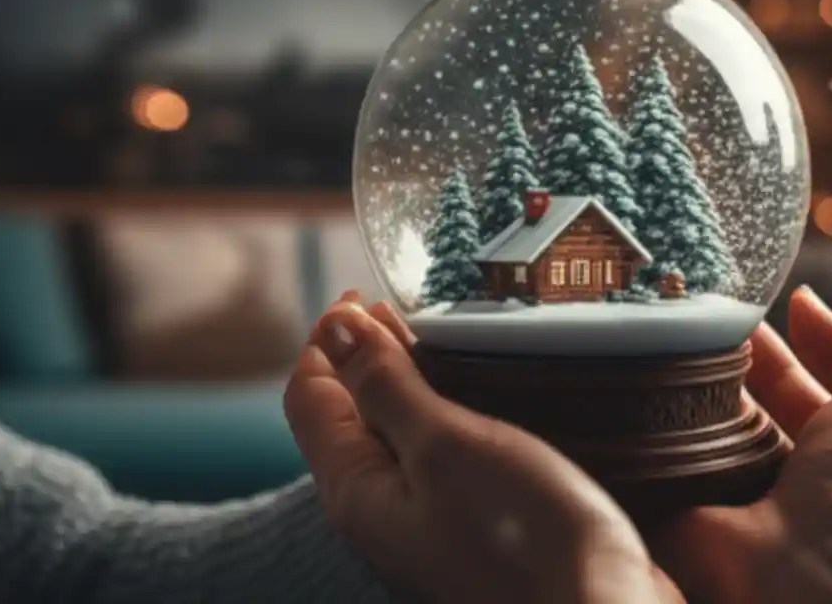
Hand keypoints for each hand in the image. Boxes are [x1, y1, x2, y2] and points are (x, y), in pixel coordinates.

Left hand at [284, 292, 679, 603]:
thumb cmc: (521, 537)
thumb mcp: (444, 446)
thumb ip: (385, 387)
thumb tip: (335, 327)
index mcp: (356, 490)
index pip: (310, 398)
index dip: (328, 340)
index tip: (365, 294)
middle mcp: (384, 507)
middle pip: (351, 414)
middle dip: (369, 354)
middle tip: (404, 304)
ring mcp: (430, 517)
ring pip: (402, 433)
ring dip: (415, 380)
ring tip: (447, 335)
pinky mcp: (477, 521)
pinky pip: (445, 456)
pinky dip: (452, 412)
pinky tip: (486, 393)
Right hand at [649, 287, 831, 603]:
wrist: (822, 559)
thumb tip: (804, 300)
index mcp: (830, 451)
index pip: (790, 388)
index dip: (766, 348)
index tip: (733, 307)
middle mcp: (777, 477)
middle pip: (736, 408)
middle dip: (714, 364)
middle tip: (685, 319)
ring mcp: (726, 499)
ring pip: (690, 433)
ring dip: (675, 392)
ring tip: (653, 341)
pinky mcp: (679, 516)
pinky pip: (650, 466)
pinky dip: (637, 434)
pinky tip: (621, 386)